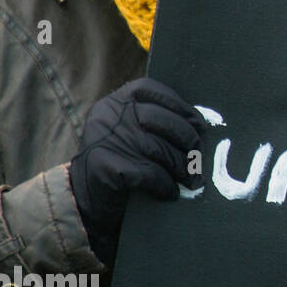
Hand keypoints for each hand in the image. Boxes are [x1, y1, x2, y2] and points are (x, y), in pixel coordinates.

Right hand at [68, 78, 205, 267]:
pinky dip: (166, 185)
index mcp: (116, 101)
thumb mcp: (134, 132)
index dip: (180, 106)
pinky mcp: (106, 165)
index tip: (199, 124)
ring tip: (191, 180)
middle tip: (198, 159)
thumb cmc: (122, 160)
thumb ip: (157, 121)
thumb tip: (200, 125)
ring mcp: (105, 139)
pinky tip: (171, 192)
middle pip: (161, 120)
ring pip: (159, 149)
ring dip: (181, 168)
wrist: (86, 196)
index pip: (151, 90)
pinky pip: (150, 174)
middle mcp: (108, 115)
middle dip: (187, 140)